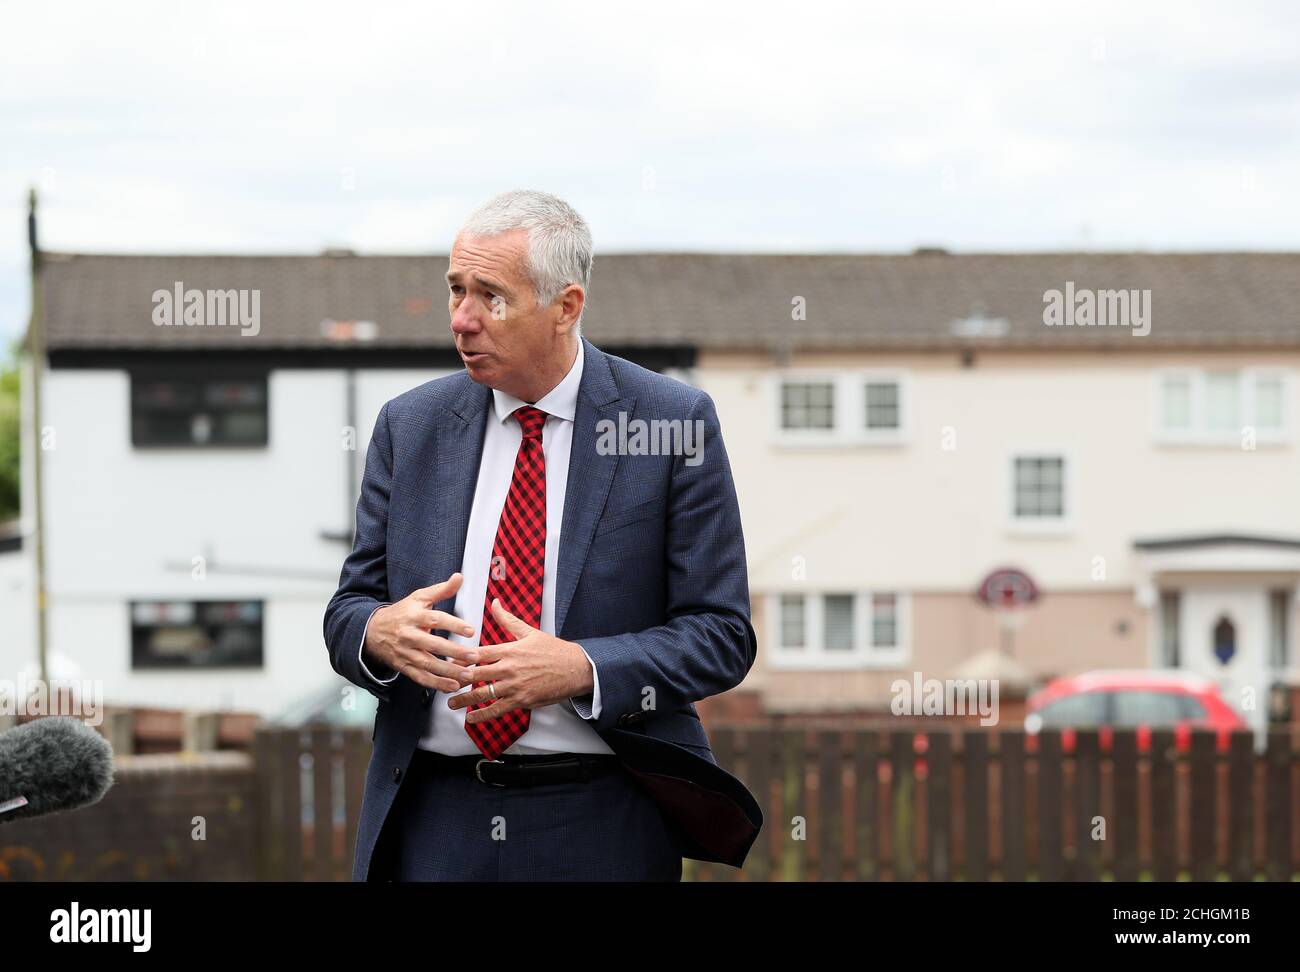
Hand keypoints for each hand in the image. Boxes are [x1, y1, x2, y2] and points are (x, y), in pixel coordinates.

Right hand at [362, 573, 481, 692]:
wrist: (372, 631)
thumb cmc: (402, 613)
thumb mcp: (419, 597)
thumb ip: (441, 590)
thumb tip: (459, 577)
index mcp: (414, 616)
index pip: (435, 620)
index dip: (453, 624)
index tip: (471, 630)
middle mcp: (409, 635)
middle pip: (433, 645)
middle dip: (454, 652)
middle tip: (474, 656)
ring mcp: (405, 653)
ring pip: (428, 664)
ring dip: (448, 671)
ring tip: (467, 675)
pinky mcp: (404, 667)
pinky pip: (421, 678)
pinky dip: (436, 684)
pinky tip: (452, 686)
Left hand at [448, 598, 594, 723]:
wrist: (575, 668)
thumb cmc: (554, 650)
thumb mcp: (530, 632)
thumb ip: (508, 620)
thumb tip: (495, 603)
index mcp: (509, 649)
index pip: (478, 654)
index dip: (461, 659)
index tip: (448, 662)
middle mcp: (509, 668)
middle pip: (476, 674)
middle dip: (457, 680)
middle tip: (443, 684)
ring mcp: (514, 685)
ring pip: (483, 693)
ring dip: (464, 700)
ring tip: (451, 704)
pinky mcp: (522, 700)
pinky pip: (497, 709)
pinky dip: (483, 714)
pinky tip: (472, 718)